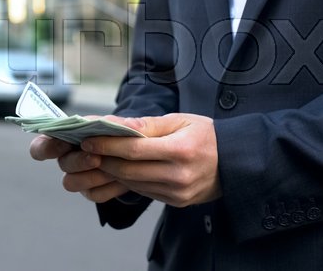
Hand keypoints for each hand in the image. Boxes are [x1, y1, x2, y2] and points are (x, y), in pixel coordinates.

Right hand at [29, 134, 128, 202]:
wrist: (133, 155)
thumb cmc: (118, 134)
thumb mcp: (117, 125)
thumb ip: (115, 123)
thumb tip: (123, 125)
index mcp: (63, 138)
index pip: (40, 146)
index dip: (48, 147)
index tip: (65, 143)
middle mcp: (66, 159)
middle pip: (62, 164)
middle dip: (79, 161)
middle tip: (97, 158)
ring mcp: (77, 177)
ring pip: (71, 183)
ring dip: (92, 176)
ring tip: (114, 170)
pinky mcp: (91, 191)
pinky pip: (94, 194)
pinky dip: (109, 187)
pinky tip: (123, 180)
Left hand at [80, 114, 221, 207]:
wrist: (236, 162)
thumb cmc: (206, 135)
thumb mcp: (180, 120)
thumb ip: (146, 125)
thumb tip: (114, 124)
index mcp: (180, 150)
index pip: (133, 150)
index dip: (106, 146)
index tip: (87, 140)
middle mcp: (178, 175)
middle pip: (128, 170)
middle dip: (103, 160)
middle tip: (86, 150)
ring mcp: (177, 192)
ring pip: (133, 183)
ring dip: (112, 172)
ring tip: (99, 158)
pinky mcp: (176, 202)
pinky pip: (144, 191)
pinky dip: (129, 180)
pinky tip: (120, 169)